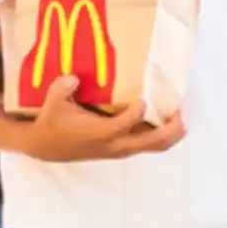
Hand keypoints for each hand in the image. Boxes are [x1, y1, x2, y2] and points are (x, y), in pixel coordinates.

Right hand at [17, 75, 185, 161]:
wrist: (44, 146)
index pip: (125, 124)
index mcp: (99, 133)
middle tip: (181, 112)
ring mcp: (117, 148)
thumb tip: (74, 78)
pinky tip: (165, 124)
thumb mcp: (52, 102)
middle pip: (150, 141)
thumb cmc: (51, 122)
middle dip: (169, 129)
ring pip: (151, 146)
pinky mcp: (117, 148)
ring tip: (182, 121)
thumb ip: (62, 88)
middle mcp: (113, 144)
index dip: (137, 113)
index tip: (144, 99)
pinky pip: (144, 145)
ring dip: (169, 135)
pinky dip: (158, 136)